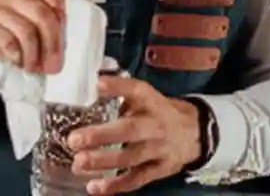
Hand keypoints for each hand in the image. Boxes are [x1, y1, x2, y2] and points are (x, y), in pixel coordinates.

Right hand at [0, 0, 65, 87]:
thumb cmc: (3, 47)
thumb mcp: (29, 35)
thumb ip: (45, 30)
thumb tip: (66, 45)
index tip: (62, 19)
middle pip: (40, 11)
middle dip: (52, 42)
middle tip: (53, 64)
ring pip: (25, 29)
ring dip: (33, 54)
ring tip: (31, 67)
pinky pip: (7, 40)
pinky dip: (17, 56)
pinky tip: (16, 62)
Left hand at [66, 75, 202, 194]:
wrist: (195, 133)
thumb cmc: (159, 112)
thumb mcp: (148, 98)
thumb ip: (123, 95)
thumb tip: (90, 90)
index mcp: (153, 102)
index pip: (137, 91)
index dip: (119, 87)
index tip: (98, 85)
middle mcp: (156, 125)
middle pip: (130, 130)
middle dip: (101, 136)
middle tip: (74, 140)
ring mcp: (159, 149)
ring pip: (131, 158)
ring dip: (103, 162)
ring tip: (78, 163)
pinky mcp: (159, 170)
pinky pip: (137, 179)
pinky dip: (116, 185)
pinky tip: (95, 187)